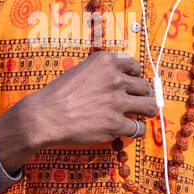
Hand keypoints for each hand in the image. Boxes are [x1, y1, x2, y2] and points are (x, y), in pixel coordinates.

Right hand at [0, 50, 157, 172]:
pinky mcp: (116, 124)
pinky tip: (131, 130)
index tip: (134, 80)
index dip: (136, 74)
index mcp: (105, 63)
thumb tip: (115, 75)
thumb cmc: (57, 94)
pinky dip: (137, 130)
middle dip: (143, 94)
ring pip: (149, 106)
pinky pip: (138, 128)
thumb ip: (99, 70)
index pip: (133, 65)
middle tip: (138, 100)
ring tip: (144, 114)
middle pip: (144, 86)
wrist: (45, 116)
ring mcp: (117, 102)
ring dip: (147, 110)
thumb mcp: (79, 70)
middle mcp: (115, 79)